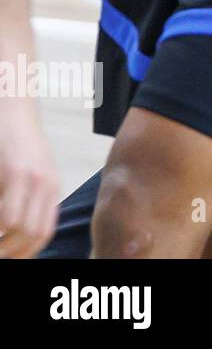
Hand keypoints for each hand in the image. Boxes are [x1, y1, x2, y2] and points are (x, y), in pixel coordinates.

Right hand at [0, 95, 58, 257]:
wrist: (14, 109)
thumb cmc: (15, 142)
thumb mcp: (31, 170)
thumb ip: (29, 195)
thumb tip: (15, 227)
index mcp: (51, 188)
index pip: (44, 233)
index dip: (26, 252)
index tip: (11, 257)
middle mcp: (46, 185)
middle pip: (34, 235)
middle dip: (11, 252)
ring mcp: (30, 178)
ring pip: (18, 227)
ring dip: (1, 242)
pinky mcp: (13, 171)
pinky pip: (5, 212)